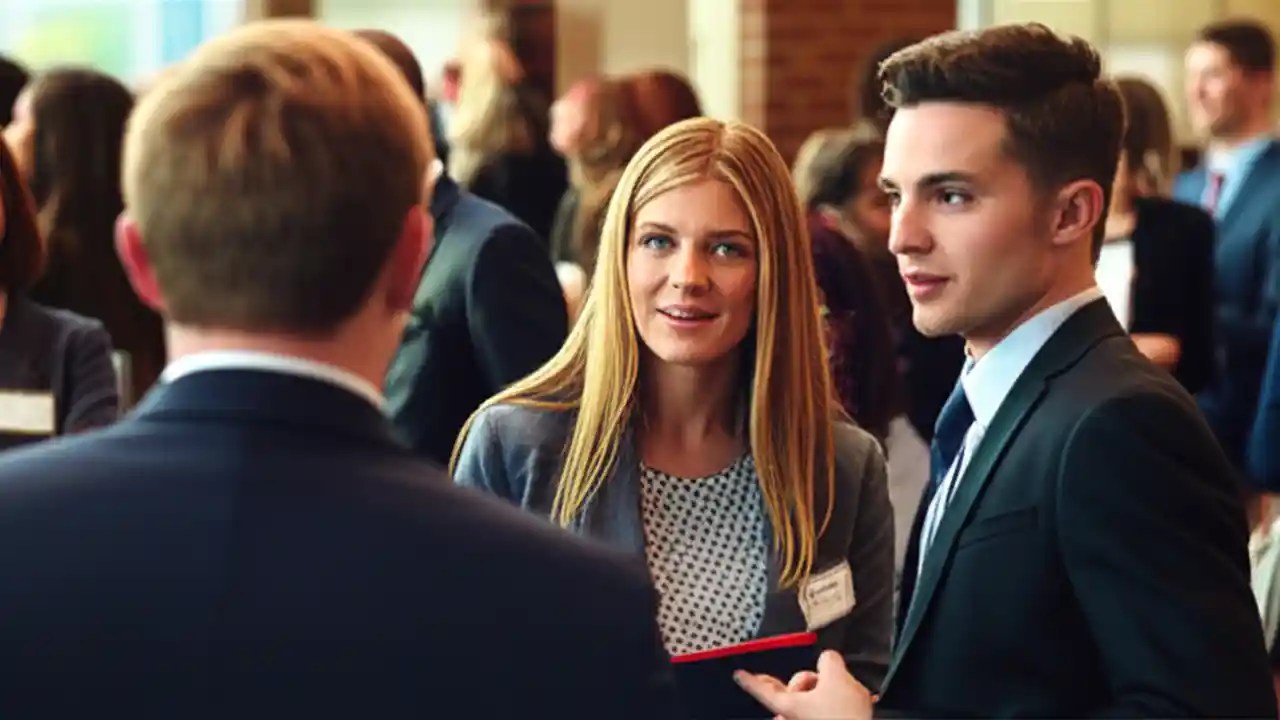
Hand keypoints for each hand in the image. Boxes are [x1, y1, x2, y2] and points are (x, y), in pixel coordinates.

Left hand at [734, 650, 874, 719]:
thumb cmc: (843, 717)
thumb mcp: (838, 678)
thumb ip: (828, 661)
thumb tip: (827, 660)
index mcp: (788, 705)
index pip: (763, 689)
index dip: (750, 680)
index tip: (739, 675)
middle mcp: (792, 718)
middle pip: (791, 691)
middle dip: (807, 681)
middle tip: (820, 679)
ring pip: (809, 700)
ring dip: (824, 692)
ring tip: (843, 697)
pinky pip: (821, 710)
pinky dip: (832, 704)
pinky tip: (849, 705)